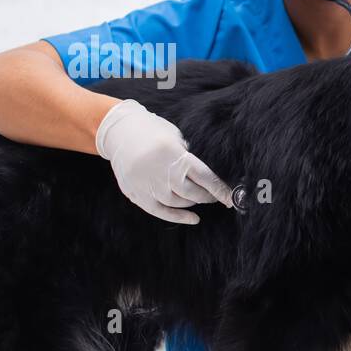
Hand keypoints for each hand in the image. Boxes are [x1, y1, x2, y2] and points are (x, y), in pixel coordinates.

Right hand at [95, 99, 233, 224]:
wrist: (119, 132)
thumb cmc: (153, 131)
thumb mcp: (176, 137)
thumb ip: (189, 158)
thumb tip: (209, 180)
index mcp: (174, 154)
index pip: (205, 177)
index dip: (220, 190)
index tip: (231, 199)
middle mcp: (161, 172)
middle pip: (192, 193)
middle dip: (207, 196)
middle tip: (214, 195)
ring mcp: (147, 184)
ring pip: (178, 203)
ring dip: (192, 202)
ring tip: (198, 198)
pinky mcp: (135, 193)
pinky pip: (160, 211)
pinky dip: (178, 217)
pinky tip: (193, 218)